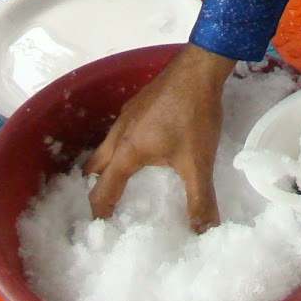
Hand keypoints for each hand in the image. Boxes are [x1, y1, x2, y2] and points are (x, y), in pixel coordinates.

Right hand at [84, 43, 235, 230]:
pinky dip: (120, 147)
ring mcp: (127, 116)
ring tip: (120, 183)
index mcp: (127, 152)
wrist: (199, 68)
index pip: (101, 191)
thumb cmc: (194, 116)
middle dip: (95, 188)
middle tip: (107, 208)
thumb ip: (201, 199)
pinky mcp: (138, 104)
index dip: (100, 214)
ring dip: (107, 166)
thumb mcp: (199, 162)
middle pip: (95, 167)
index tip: (101, 232)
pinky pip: (119, 132)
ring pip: (107, 147)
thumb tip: (205, 233)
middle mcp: (119, 134)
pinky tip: (142, 149)